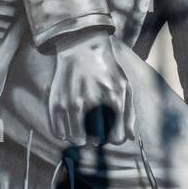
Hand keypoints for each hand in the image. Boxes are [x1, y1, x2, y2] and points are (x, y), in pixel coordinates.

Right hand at [48, 29, 135, 144]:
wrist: (81, 48)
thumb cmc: (106, 69)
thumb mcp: (125, 86)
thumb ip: (130, 114)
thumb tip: (130, 138)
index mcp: (114, 99)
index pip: (116, 138)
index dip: (114, 137)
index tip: (110, 130)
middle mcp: (93, 102)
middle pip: (97, 141)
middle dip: (98, 137)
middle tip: (96, 127)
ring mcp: (72, 103)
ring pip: (77, 140)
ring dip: (81, 136)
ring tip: (83, 125)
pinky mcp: (56, 104)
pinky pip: (59, 134)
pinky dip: (65, 133)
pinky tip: (70, 123)